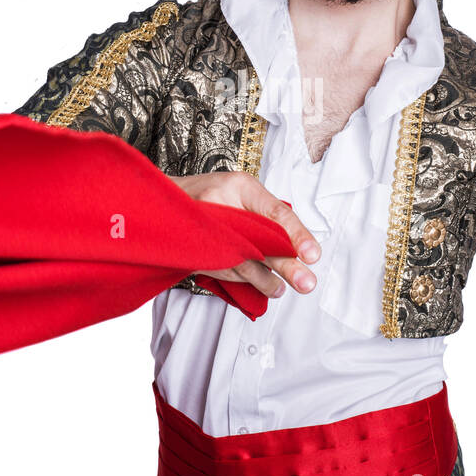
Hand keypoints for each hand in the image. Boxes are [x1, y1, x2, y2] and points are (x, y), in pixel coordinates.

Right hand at [166, 171, 319, 297]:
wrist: (164, 204)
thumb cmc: (210, 193)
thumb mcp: (242, 189)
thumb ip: (268, 212)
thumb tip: (297, 242)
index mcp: (238, 186)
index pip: (275, 212)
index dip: (296, 234)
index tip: (312, 254)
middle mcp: (222, 207)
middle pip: (261, 242)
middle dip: (286, 266)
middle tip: (306, 283)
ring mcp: (208, 233)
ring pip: (244, 263)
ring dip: (267, 281)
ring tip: (282, 289)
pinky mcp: (199, 253)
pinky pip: (229, 271)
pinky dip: (249, 281)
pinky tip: (267, 286)